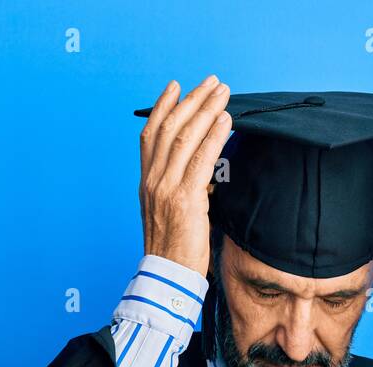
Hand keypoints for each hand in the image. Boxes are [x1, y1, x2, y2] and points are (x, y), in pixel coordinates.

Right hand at [138, 76, 232, 277]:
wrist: (167, 278)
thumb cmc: (175, 251)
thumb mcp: (171, 213)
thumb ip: (183, 188)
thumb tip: (205, 170)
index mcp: (146, 183)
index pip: (150, 135)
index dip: (162, 107)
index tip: (176, 86)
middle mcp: (152, 181)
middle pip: (169, 128)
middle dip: (192, 100)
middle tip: (212, 83)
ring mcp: (166, 189)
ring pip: (184, 138)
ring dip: (206, 110)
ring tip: (223, 94)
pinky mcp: (184, 199)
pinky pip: (201, 159)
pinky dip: (214, 136)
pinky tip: (225, 121)